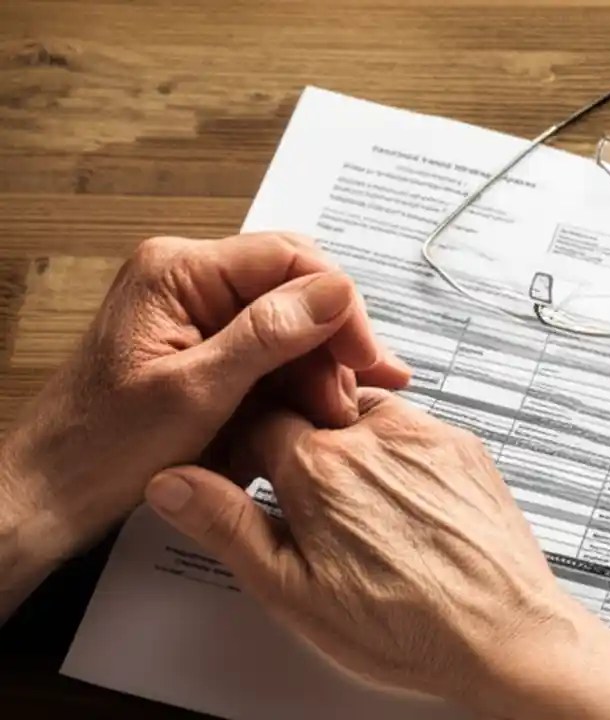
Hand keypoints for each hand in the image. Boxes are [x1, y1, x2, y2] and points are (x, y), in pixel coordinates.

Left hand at [0, 232, 410, 613]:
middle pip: (295, 289)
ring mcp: (197, 312)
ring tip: (337, 415)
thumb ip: (268, 336)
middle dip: (333, 342)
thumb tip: (336, 292)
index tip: (365, 356)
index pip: (291, 257)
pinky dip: (298, 380)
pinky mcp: (205, 345)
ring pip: (290, 323)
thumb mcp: (196, 393)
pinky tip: (318, 410)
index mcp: (177, 271)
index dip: (340, 306)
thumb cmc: (99, 449)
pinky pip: (269, 350)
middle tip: (351, 399)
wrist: (50, 493)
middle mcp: (189, 279)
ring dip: (320, 367)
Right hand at [145, 390, 609, 719]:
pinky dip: (397, 454)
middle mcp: (376, 437)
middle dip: (299, 444)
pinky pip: (414, 429)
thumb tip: (173, 482)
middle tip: (309, 502)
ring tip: (359, 510)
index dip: (245, 445)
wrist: (504, 634)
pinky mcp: (464, 448)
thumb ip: (227, 526)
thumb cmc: (409, 626)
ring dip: (351, 445)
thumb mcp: (292, 591)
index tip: (248, 471)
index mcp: (319, 467)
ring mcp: (427, 437)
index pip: (256, 417)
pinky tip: (401, 505)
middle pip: (313, 410)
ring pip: (365, 415)